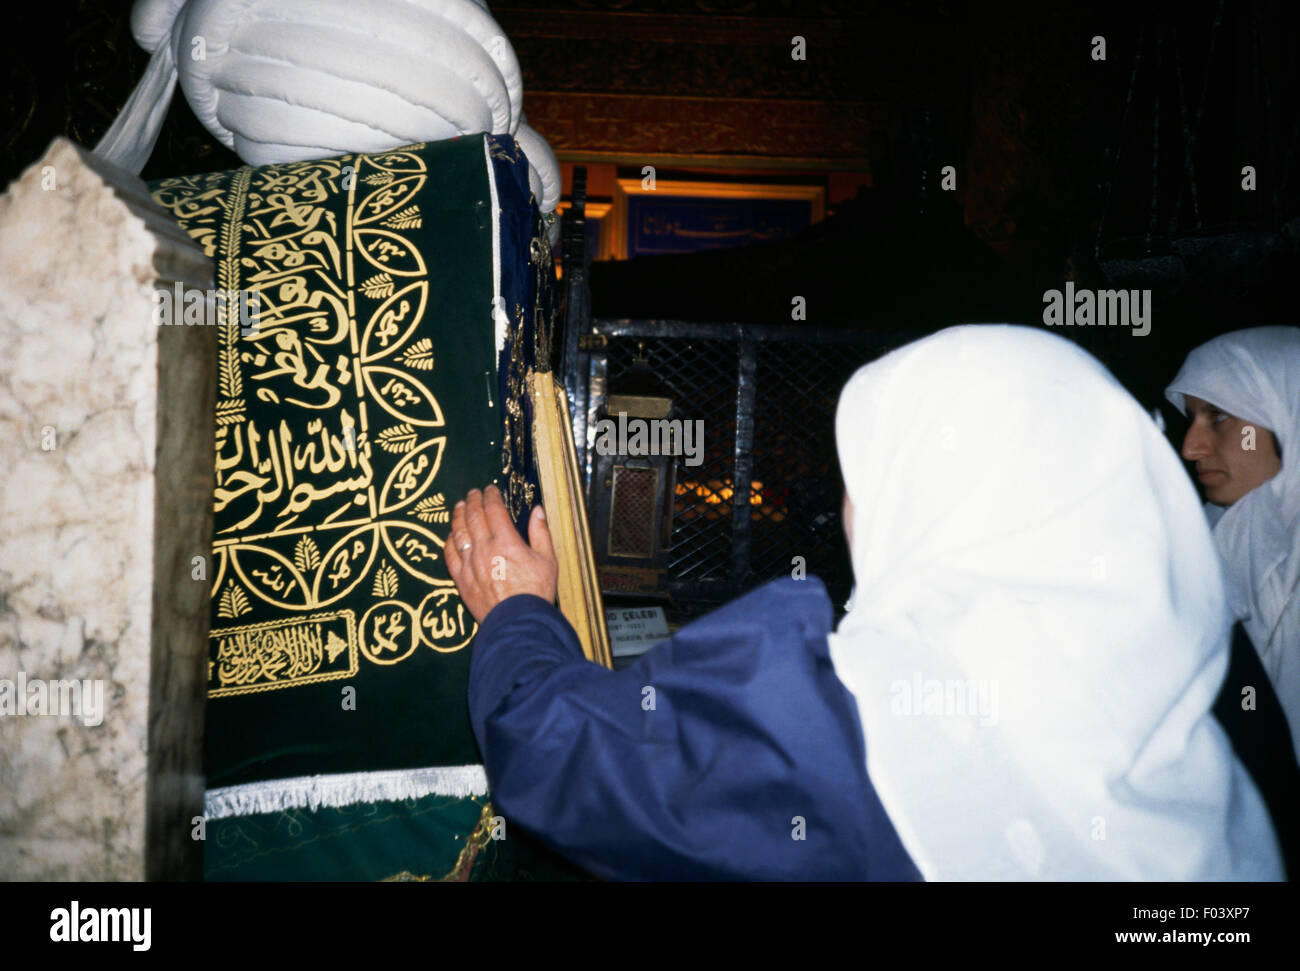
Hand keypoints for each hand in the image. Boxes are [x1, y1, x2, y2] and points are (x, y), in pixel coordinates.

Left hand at [445, 484, 557, 622]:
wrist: (518, 622)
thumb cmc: (536, 592)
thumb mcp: (547, 560)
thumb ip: (540, 532)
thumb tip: (537, 510)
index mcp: (506, 541)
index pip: (494, 510)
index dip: (491, 496)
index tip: (490, 489)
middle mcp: (484, 549)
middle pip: (474, 517)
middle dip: (473, 501)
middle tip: (473, 493)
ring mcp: (470, 564)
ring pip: (458, 533)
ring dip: (458, 516)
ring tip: (460, 506)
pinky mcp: (461, 580)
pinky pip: (450, 555)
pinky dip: (449, 541)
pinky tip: (451, 535)